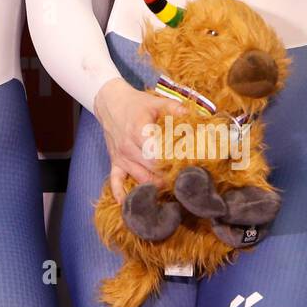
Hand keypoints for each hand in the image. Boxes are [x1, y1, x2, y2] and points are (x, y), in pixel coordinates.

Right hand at [92, 75, 186, 200]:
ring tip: (172, 188)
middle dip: (169, 176)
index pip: (157, 155)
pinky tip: (126, 204)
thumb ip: (175, 108)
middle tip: (185, 179)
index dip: (172, 163)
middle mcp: (128, 147)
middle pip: (151, 169)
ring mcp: (120, 156)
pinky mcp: (115, 162)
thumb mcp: (156, 101)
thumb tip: (196, 116)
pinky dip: (120, 193)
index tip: (187, 166)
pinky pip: (115, 181)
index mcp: (138, 131)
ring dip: (155, 185)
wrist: (110, 102)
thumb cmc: (136, 103)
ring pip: (139, 178)